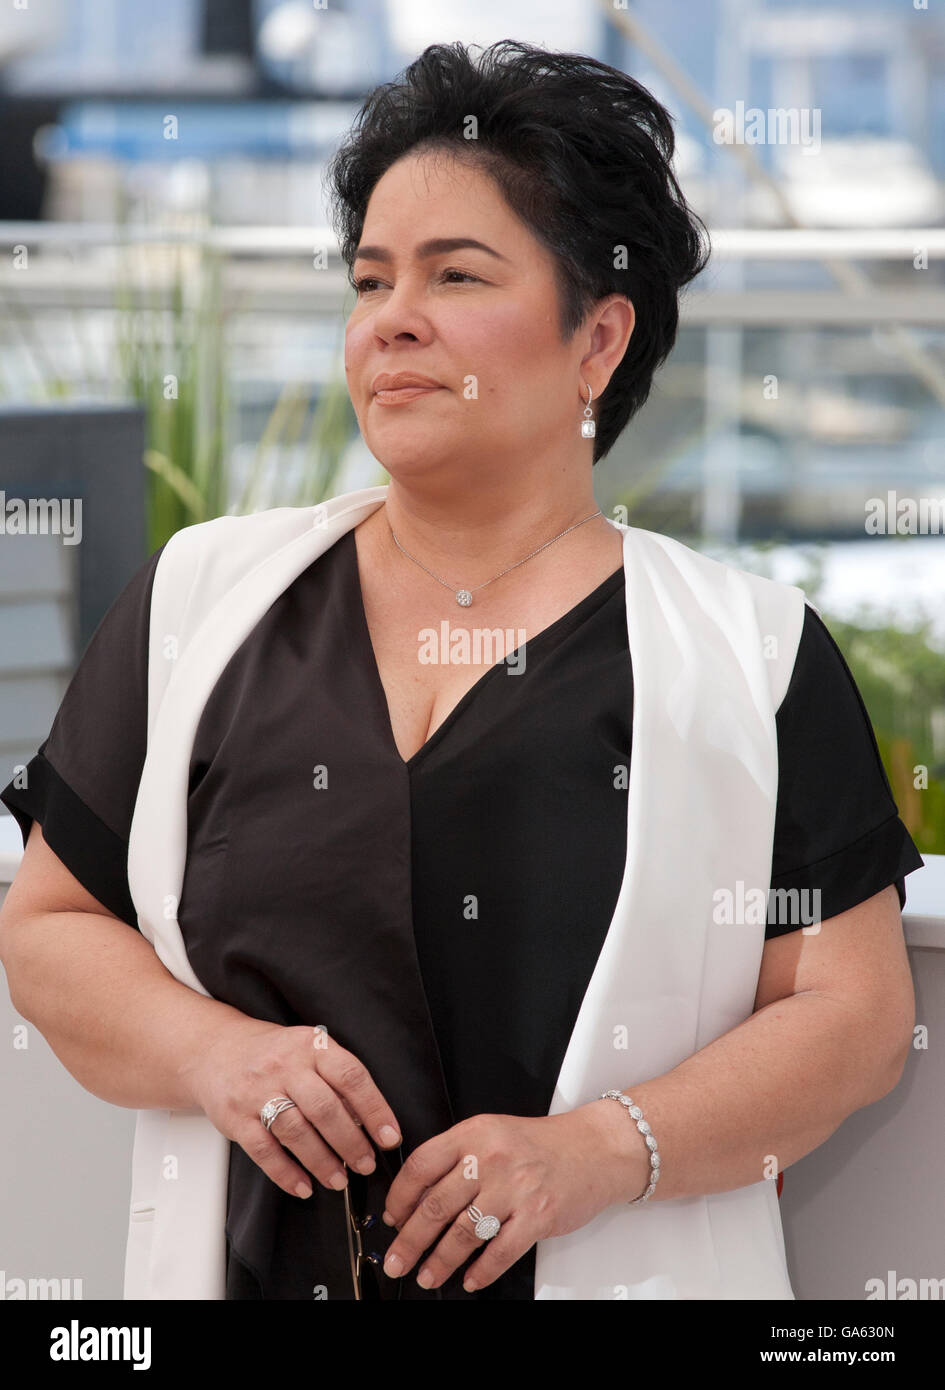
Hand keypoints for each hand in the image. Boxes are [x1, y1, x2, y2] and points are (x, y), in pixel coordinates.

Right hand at [183, 1019, 402, 1199]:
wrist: (216, 1050)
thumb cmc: (273, 1054)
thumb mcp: (308, 1051)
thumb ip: (335, 1079)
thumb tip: (368, 1122)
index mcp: (311, 1046)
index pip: (351, 1077)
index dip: (375, 1109)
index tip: (390, 1138)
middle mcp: (284, 1065)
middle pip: (324, 1108)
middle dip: (350, 1143)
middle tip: (366, 1165)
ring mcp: (257, 1091)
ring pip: (296, 1131)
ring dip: (322, 1162)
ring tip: (339, 1180)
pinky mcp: (236, 1116)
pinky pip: (263, 1150)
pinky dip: (285, 1173)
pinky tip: (303, 1186)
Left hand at [380, 1101, 646, 1291]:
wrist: (593, 1148)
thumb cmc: (540, 1145)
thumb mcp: (492, 1134)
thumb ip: (457, 1158)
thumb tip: (416, 1198)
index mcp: (473, 1134)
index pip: (421, 1165)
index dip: (400, 1197)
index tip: (392, 1218)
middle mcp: (492, 1158)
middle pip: (436, 1206)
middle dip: (410, 1241)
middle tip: (397, 1261)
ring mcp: (515, 1187)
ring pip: (464, 1233)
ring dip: (440, 1262)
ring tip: (428, 1276)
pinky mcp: (538, 1214)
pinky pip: (501, 1251)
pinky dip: (482, 1271)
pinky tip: (471, 1279)